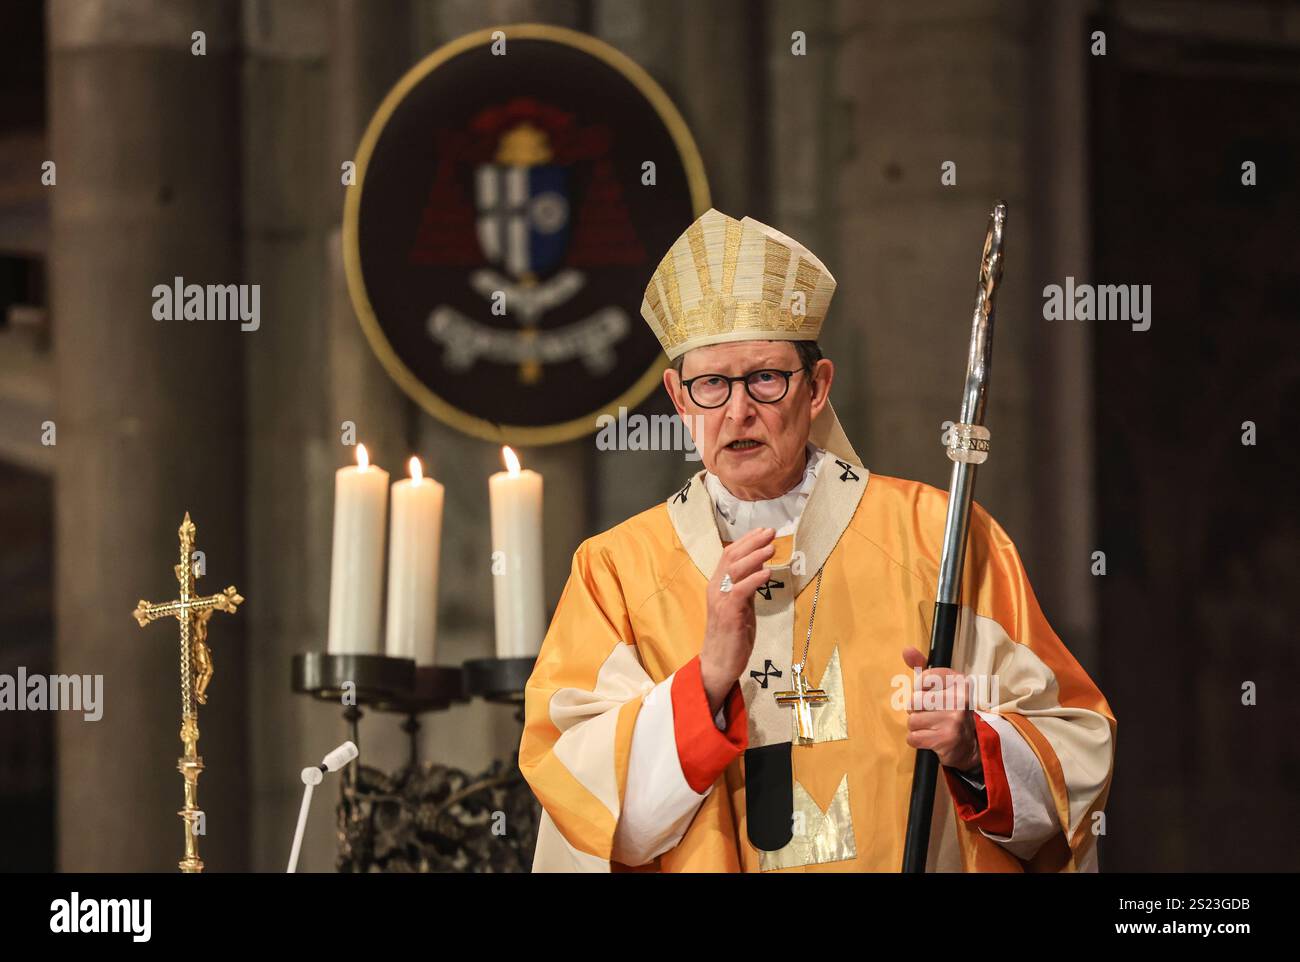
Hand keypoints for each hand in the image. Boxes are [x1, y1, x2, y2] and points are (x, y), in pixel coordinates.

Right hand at [699, 527, 776, 715]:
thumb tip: (760, 566)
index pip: (729, 555)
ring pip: (734, 570)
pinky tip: (767, 572)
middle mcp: (716, 588)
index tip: (764, 531)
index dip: (746, 540)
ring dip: (754, 556)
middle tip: (771, 532)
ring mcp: (721, 601)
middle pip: (731, 556)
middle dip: (752, 542)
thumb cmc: (731, 636)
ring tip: (771, 548)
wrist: (719, 663)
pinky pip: (741, 591)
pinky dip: (755, 579)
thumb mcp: (742, 606)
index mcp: (718, 585)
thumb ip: (747, 586)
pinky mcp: (728, 614)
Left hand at [901, 646, 980, 773]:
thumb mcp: (940, 686)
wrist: (969, 744)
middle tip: (932, 714)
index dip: (920, 689)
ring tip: (932, 727)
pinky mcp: (945, 739)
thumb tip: (906, 650)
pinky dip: (917, 740)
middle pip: (914, 701)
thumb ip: (922, 666)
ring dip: (917, 727)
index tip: (931, 695)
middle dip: (916, 710)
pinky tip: (931, 738)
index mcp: (959, 682)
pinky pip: (913, 737)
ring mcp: (953, 720)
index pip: (922, 678)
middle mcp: (959, 699)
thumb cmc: (949, 711)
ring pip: (912, 720)